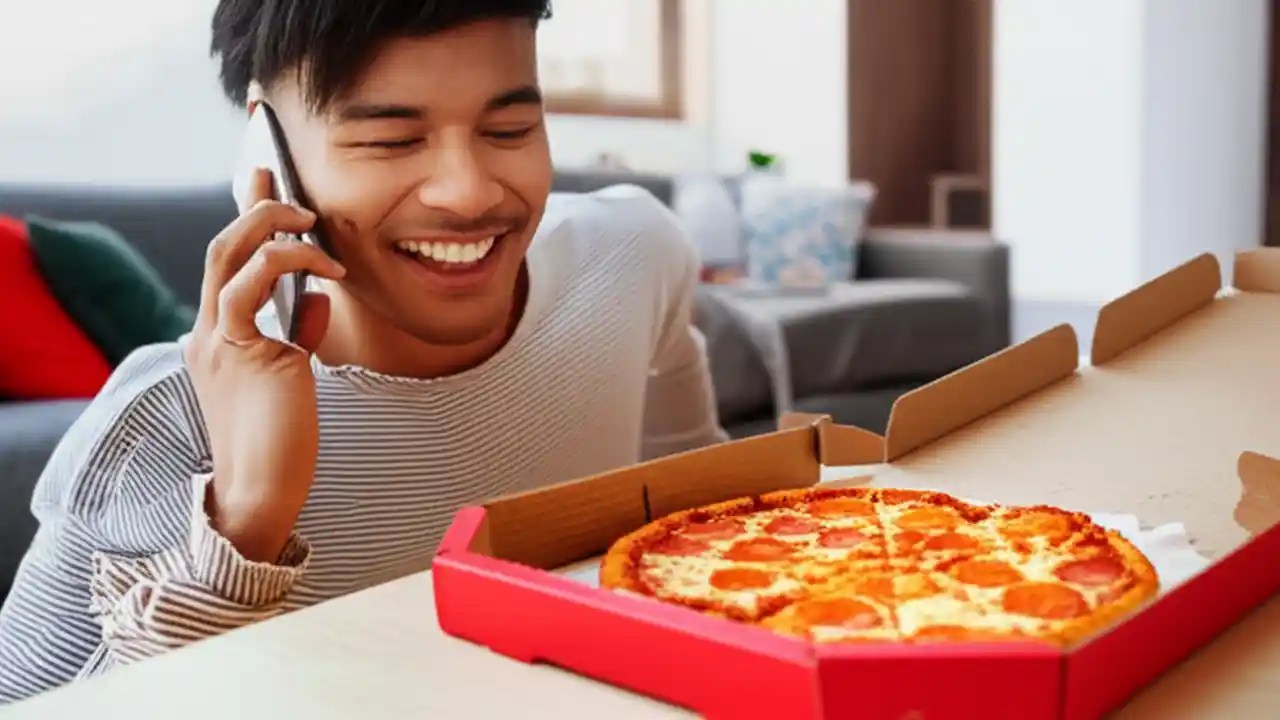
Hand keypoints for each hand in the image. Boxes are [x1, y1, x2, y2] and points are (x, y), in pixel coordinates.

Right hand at [183, 168, 345, 561]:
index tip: (263, 179)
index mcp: (217, 337)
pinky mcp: (241, 350)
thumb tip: (320, 296)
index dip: (244, 217)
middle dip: (253, 204)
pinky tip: (326, 271)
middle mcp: (208, 332)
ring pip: (227, 254)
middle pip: (220, 247)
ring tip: (309, 221)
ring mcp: (218, 340)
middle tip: (286, 180)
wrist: (263, 488)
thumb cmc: (281, 440)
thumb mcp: (292, 375)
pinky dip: (286, 264)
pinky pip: (250, 287)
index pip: (227, 264)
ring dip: (269, 226)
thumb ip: (299, 333)